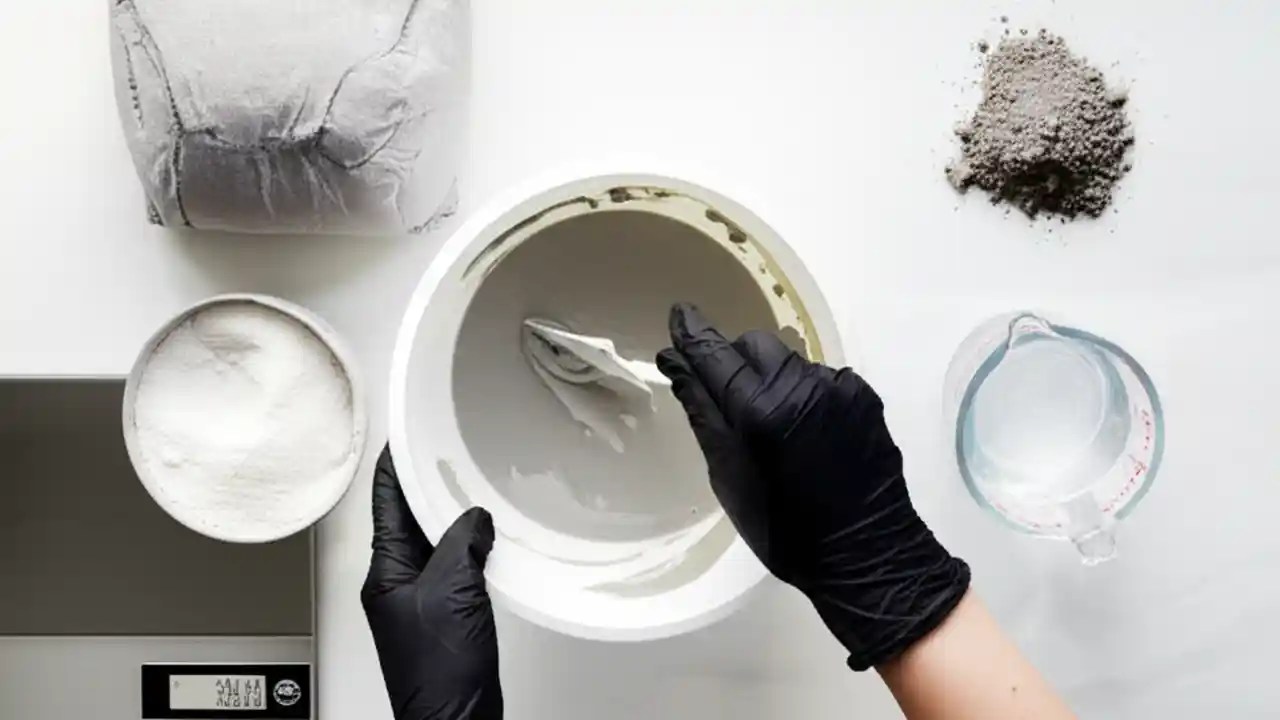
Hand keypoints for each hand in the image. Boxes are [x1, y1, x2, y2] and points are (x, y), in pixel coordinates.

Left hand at [361, 445, 501, 719]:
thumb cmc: (441, 671)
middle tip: (444, 453)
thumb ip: (462, 542)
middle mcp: (396, 582)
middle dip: (424, 485)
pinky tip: (483, 540)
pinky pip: (449, 566)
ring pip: (429, 542)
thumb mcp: (454, 589)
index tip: (404, 435)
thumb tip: (475, 517)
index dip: (394, 464)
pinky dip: (465, 546)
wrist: (454, 719)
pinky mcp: (441, 614)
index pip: (386, 501)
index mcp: (386, 571)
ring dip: (446, 516)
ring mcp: (417, 599)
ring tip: (467, 488)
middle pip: (405, 518)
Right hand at [656, 304, 969, 669]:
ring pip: (790, 361)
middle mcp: (801, 385)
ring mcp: (838, 387)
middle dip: (736, 360)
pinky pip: (823, 378)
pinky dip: (807, 394)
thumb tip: (677, 365)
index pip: (715, 353)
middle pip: (755, 345)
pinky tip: (809, 432)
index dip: (693, 333)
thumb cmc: (785, 529)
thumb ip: (703, 412)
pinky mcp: (864, 396)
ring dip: (774, 379)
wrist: (865, 553)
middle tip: (730, 397)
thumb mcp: (728, 475)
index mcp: (760, 409)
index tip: (680, 315)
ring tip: (776, 426)